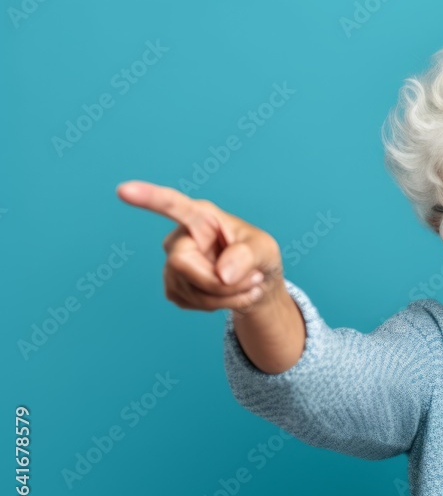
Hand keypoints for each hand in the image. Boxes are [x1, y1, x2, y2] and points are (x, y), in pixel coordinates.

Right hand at [117, 181, 283, 313]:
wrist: (258, 283)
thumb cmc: (259, 257)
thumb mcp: (265, 249)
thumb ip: (247, 256)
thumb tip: (222, 273)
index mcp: (202, 217)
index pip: (173, 205)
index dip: (149, 198)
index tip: (124, 190)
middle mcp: (181, 237)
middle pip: (182, 264)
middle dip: (221, 282)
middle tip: (253, 280)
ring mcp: (173, 263)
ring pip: (191, 289)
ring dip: (226, 296)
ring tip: (248, 286)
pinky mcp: (173, 286)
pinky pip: (190, 302)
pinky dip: (218, 305)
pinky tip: (229, 295)